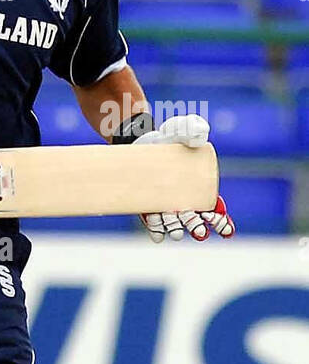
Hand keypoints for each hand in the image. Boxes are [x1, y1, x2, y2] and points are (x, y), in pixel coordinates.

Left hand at [135, 114, 234, 242]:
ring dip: (176, 230)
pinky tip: (159, 235)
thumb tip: (200, 139)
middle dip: (197, 228)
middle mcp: (183, 197)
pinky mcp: (146, 202)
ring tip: (178, 233)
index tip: (223, 228)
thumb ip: (195, 128)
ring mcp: (164, 202)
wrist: (140, 137)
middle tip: (199, 231)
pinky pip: (152, 220)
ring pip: (173, 223)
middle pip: (193, 219)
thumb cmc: (169, 134)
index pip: (214, 209)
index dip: (220, 222)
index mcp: (200, 186)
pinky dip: (156, 229)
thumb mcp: (184, 127)